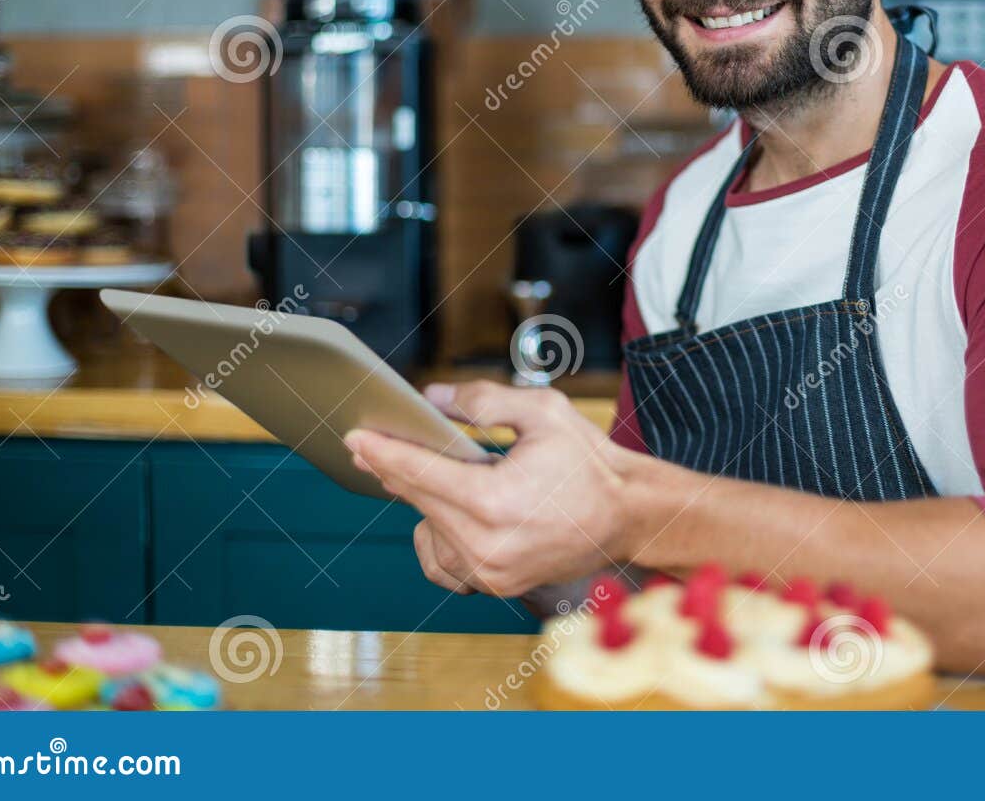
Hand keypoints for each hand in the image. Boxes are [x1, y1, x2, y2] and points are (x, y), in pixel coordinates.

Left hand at [344, 380, 636, 598]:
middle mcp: (486, 544)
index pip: (419, 473)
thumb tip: (433, 398)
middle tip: (374, 446)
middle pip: (417, 501)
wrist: (629, 516)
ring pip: (426, 533)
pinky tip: (455, 517)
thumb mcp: (544, 412)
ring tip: (444, 481)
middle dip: (394, 470)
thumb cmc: (591, 463)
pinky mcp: (497, 585)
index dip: (382, 451)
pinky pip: (444, 563)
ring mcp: (490, 571)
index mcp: (494, 499)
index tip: (355, 436)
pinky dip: (440, 538)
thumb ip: (485, 400)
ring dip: (425, 506)